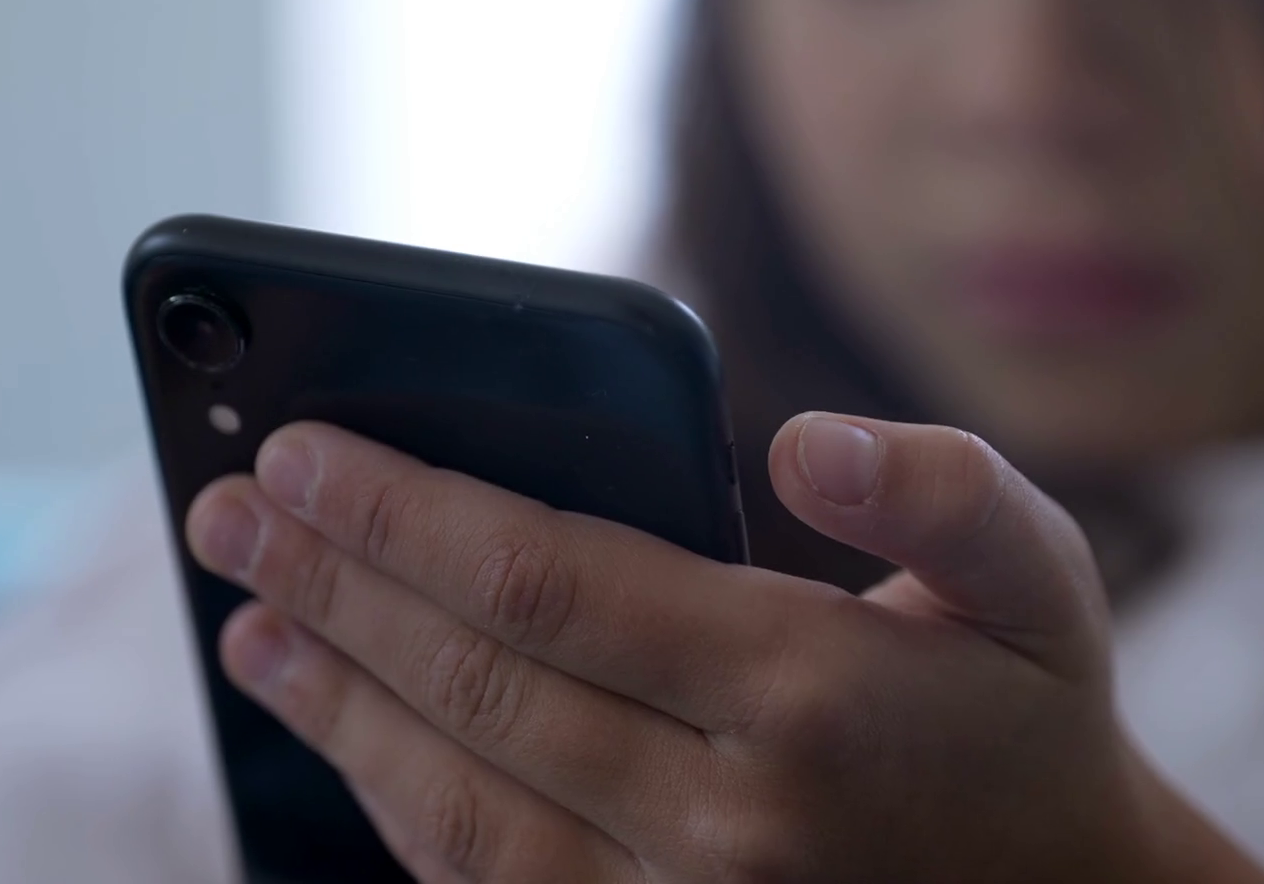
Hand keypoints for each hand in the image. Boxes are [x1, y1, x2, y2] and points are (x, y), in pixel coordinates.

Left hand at [185, 414, 1263, 882]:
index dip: (408, 511)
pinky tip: (343, 738)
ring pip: (452, 805)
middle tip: (226, 505)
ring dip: (332, 706)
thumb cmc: (1029, 720)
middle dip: (333, 583)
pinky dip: (394, 812)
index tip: (302, 446)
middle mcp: (725, 820)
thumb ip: (944, 487)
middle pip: (476, 683)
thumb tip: (805, 441)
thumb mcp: (1038, 580)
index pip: (551, 581)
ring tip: (250, 621)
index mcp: (807, 691)